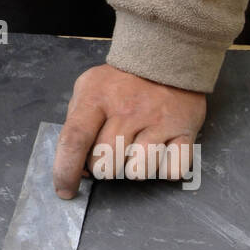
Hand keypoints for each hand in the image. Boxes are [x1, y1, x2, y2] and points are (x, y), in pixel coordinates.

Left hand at [53, 63, 206, 196]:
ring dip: (133, 169)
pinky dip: (162, 169)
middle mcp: (127, 111)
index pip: (75, 140)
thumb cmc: (121, 82)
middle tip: (111, 151)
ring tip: (135, 149)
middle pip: (105, 164)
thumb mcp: (89, 88)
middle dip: (103, 167)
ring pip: (137, 172)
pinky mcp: (184, 132)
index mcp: (97, 98)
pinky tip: (158, 151)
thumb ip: (77, 123)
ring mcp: (158, 122)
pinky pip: (169, 171)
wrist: (166, 59)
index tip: (65, 190)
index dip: (65, 171)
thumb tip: (76, 167)